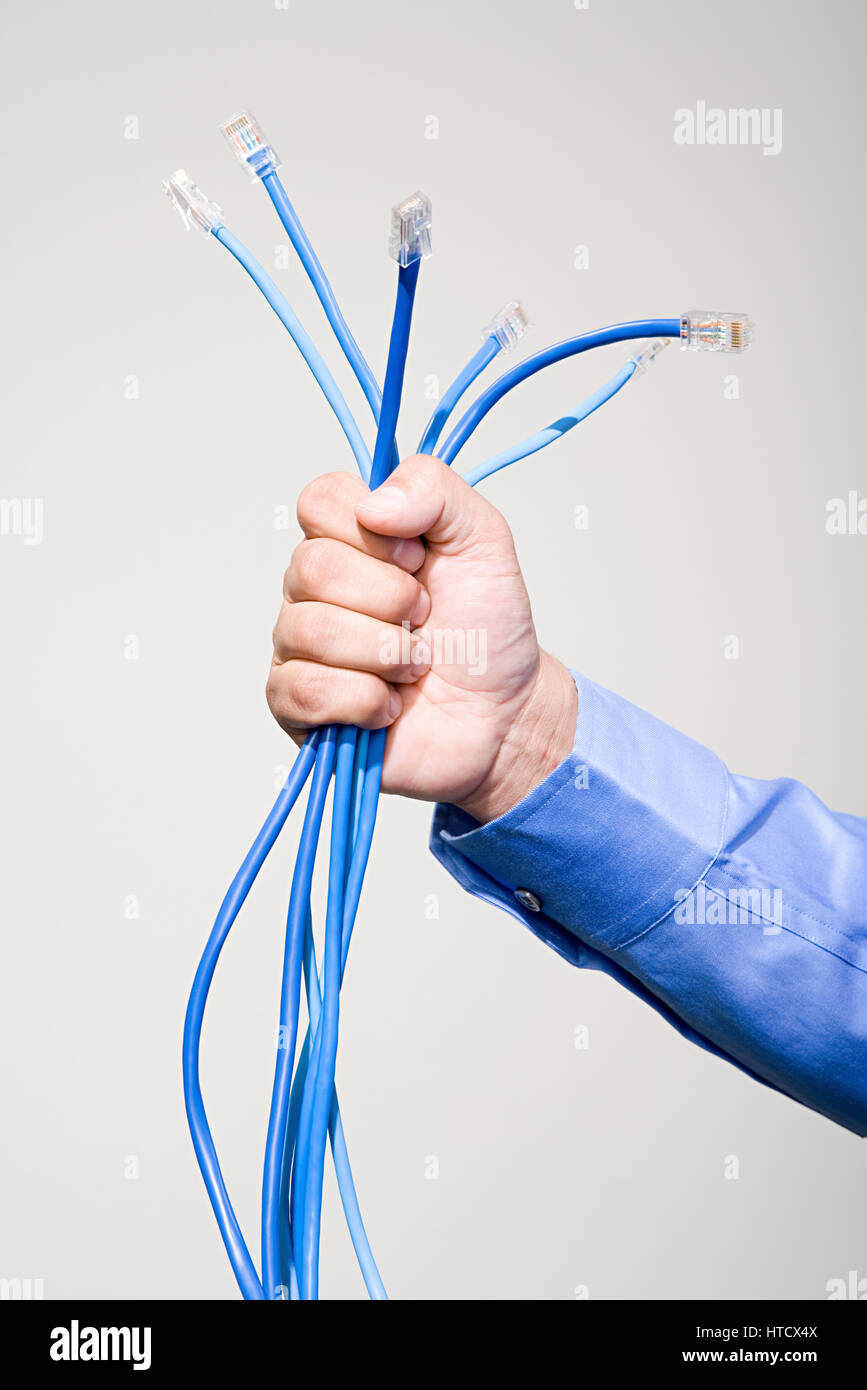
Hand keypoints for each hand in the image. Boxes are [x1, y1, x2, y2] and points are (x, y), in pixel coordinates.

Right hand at [266, 455, 576, 822]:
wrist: (502, 713)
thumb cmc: (485, 630)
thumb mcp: (483, 538)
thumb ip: (434, 489)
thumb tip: (373, 503)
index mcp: (350, 539)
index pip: (319, 501)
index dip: (373, 532)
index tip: (419, 559)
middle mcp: (314, 587)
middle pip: (313, 567)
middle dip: (391, 599)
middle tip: (426, 618)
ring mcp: (299, 645)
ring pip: (311, 630)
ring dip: (385, 652)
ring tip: (416, 666)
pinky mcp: (295, 705)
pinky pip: (305, 689)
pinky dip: (365, 699)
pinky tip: (390, 704)